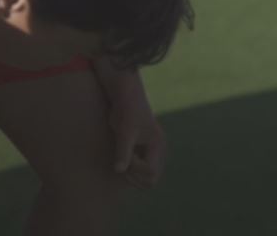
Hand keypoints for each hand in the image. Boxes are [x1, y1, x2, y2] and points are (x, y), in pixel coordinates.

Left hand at [103, 69, 165, 187]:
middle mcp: (157, 151)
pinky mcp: (142, 151)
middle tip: (122, 162)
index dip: (135, 169)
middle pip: (151, 180)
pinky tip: (121, 159)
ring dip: (132, 175)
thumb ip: (123, 151)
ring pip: (146, 178)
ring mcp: (150, 152)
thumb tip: (119, 171)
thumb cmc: (126, 110)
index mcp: (157, 146)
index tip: (126, 155)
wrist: (124, 96)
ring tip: (121, 160)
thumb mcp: (124, 131)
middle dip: (135, 176)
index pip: (150, 173)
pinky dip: (131, 171)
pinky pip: (140, 170)